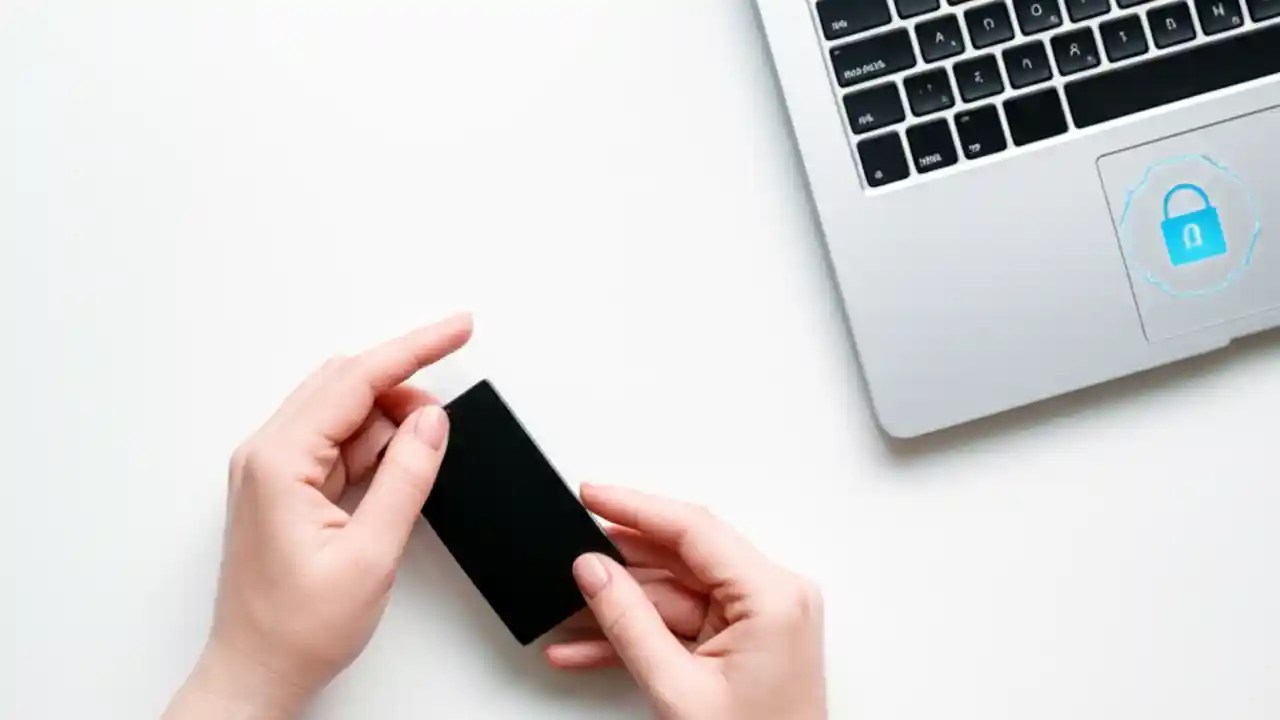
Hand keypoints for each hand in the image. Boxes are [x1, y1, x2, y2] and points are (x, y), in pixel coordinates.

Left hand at [165, 314, 472, 719]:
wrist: (257, 674)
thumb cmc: (297, 628)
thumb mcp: (371, 552)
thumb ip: (406, 476)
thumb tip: (432, 421)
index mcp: (279, 461)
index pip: (355, 380)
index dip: (415, 349)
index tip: (458, 329)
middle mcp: (268, 454)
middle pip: (347, 386)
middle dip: (405, 387)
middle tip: (451, 412)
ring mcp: (274, 470)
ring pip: (345, 414)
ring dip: (390, 424)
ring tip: (421, 464)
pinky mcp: (286, 489)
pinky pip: (338, 445)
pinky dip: (374, 450)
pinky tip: (397, 473)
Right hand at [545, 485, 826, 719]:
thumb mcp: (679, 689)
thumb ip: (630, 624)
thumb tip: (594, 570)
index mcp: (772, 597)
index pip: (693, 528)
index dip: (635, 507)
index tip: (591, 495)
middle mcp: (774, 598)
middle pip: (681, 558)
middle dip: (620, 563)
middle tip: (570, 555)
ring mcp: (760, 619)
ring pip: (674, 594)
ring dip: (620, 608)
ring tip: (567, 613)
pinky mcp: (745, 641)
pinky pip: (682, 623)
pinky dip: (640, 635)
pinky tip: (588, 646)